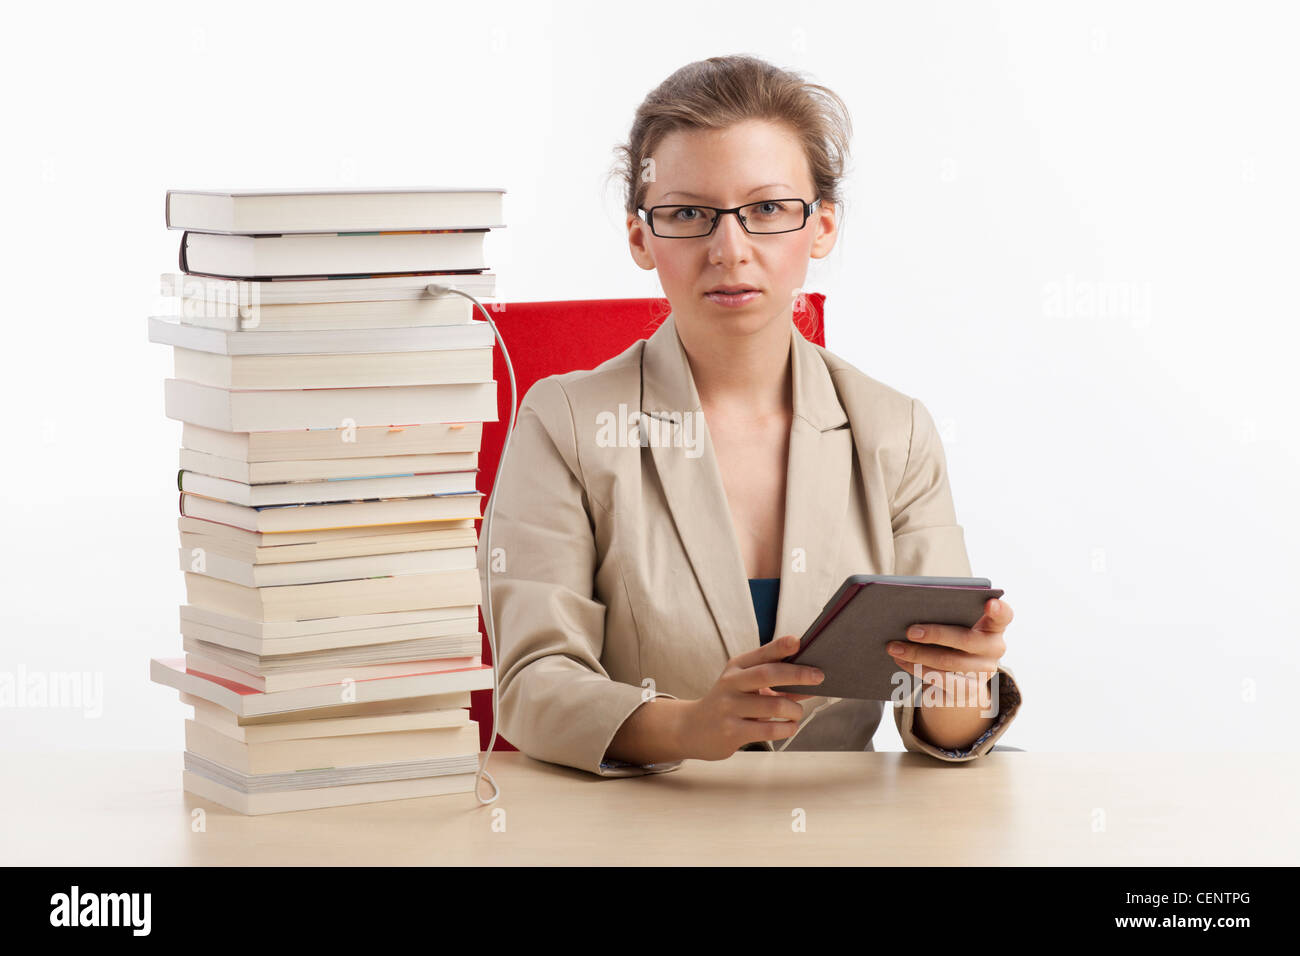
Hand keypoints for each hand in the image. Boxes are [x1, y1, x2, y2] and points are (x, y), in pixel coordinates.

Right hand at [679, 634, 825, 760]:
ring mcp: (730, 708)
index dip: (781, 647)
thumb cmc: (729, 703)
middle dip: (798, 674)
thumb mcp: (745, 686)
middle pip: (768, 674)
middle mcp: (731, 684)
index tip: (799, 642)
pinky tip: (789, 726)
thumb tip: (811, 681)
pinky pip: (769, 729)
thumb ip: (776, 682)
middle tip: (819, 676)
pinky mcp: (732, 731)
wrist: (693, 728)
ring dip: (794, 709)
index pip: (762, 654)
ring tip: (796, 713)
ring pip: (774, 704)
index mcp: (736, 667)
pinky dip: (787, 728)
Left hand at [886, 598, 1011, 707]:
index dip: (999, 609)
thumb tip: (910, 610)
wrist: (960, 678)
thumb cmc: (953, 639)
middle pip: (966, 640)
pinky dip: (915, 667)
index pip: (1003, 615)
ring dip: (916, 654)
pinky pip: (939, 679)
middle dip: (935, 634)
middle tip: (909, 630)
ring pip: (948, 662)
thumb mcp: (955, 626)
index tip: (990, 603)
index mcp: (994, 626)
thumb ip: (946, 615)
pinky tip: (900, 659)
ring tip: (893, 646)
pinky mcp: (969, 691)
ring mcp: (985, 672)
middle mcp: (995, 649)